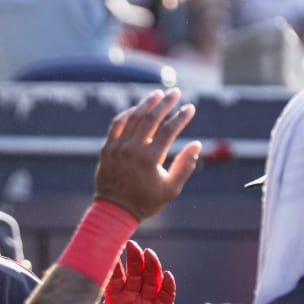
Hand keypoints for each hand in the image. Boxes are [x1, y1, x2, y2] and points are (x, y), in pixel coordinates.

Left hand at [92, 240, 175, 303]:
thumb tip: (75, 289)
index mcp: (114, 299)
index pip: (116, 277)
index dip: (115, 266)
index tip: (111, 252)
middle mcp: (131, 300)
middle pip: (136, 275)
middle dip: (135, 259)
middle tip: (131, 245)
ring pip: (152, 282)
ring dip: (152, 267)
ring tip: (149, 254)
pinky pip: (166, 300)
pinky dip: (168, 287)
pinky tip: (167, 276)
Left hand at [94, 89, 200, 220]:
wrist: (114, 211)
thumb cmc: (146, 201)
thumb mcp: (171, 188)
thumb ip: (185, 165)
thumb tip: (197, 144)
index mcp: (151, 159)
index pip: (170, 130)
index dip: (182, 117)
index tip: (190, 108)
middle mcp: (133, 149)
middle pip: (151, 118)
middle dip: (166, 102)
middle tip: (176, 92)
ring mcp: (118, 147)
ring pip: (133, 118)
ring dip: (146, 104)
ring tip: (157, 94)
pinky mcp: (106, 149)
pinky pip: (116, 125)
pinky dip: (127, 114)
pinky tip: (136, 109)